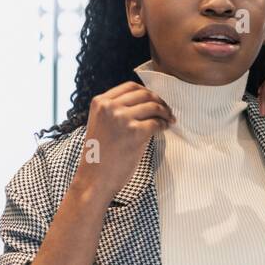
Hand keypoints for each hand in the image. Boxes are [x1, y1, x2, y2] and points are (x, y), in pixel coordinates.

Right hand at [75, 83, 175, 200]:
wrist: (95, 178)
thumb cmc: (99, 154)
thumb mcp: (100, 123)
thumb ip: (115, 110)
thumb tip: (145, 101)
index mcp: (100, 102)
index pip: (130, 86)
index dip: (147, 92)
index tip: (155, 100)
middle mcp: (110, 107)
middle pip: (144, 94)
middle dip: (159, 101)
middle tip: (167, 110)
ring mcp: (122, 119)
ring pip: (153, 107)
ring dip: (165, 113)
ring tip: (169, 120)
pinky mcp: (135, 133)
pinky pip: (157, 123)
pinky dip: (164, 124)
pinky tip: (165, 128)